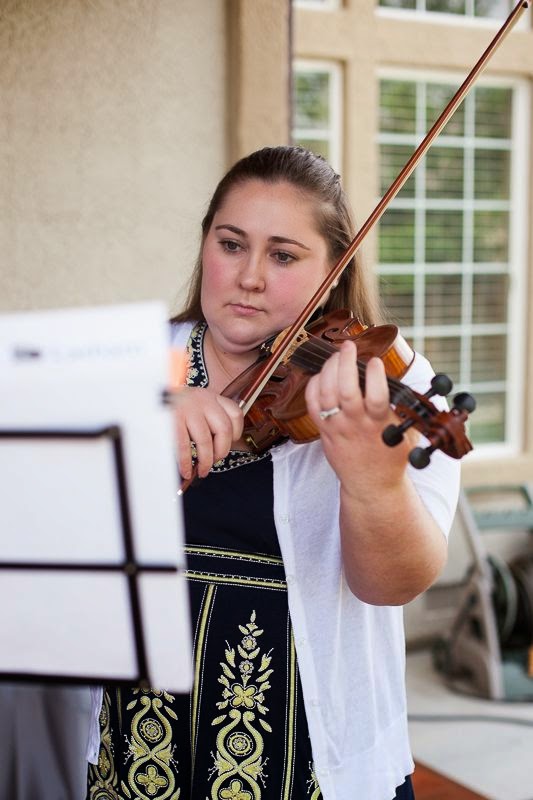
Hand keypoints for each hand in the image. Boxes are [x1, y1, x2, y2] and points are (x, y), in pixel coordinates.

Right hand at [172, 386, 243, 478]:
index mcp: (210, 397)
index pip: (235, 413)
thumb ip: (207, 418)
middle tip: (215, 461)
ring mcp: (188, 409)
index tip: (229, 444)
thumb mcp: (194, 403)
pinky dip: (186, 462)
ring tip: (202, 470)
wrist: (146, 394)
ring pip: (205, 440)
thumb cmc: (170, 404)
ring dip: (206, 461)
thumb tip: (216, 448)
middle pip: (224, 429)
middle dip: (222, 451)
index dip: (236, 433)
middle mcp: (202, 400)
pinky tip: (186, 469)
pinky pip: (184, 446)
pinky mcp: (173, 419)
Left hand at [304, 340, 415, 489]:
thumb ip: (401, 408)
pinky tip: (322, 374)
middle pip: (345, 391)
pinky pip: (312, 405)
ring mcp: (337, 428)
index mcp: (380, 425)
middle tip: (349, 346)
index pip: (377, 397)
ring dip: (329, 369)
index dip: (375, 376)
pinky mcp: (324, 431)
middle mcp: (356, 425)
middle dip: (345, 363)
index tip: (376, 361)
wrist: (371, 486)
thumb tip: (399, 380)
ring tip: (337, 355)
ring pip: (327, 394)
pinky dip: (314, 386)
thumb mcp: (405, 432)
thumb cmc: (391, 457)